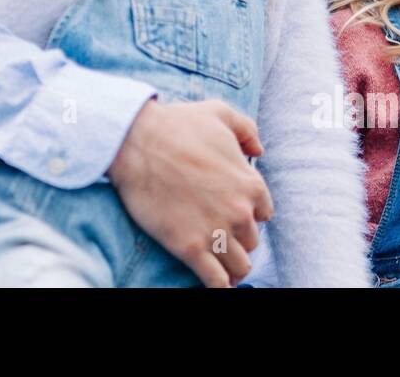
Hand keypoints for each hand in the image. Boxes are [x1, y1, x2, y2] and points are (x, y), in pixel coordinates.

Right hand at [107, 99, 271, 287]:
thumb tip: (259, 149)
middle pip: (251, 241)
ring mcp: (216, 232)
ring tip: (217, 261)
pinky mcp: (190, 249)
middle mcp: (240, 212)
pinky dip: (219, 285)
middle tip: (216, 232)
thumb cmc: (176, 124)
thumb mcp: (219, 113)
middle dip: (237, 238)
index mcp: (251, 184)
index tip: (229, 211)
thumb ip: (246, 129)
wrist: (135, 141)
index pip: (263, 214)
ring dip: (231, 265)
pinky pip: (217, 282)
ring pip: (240, 266)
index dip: (247, 213)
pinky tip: (213, 282)